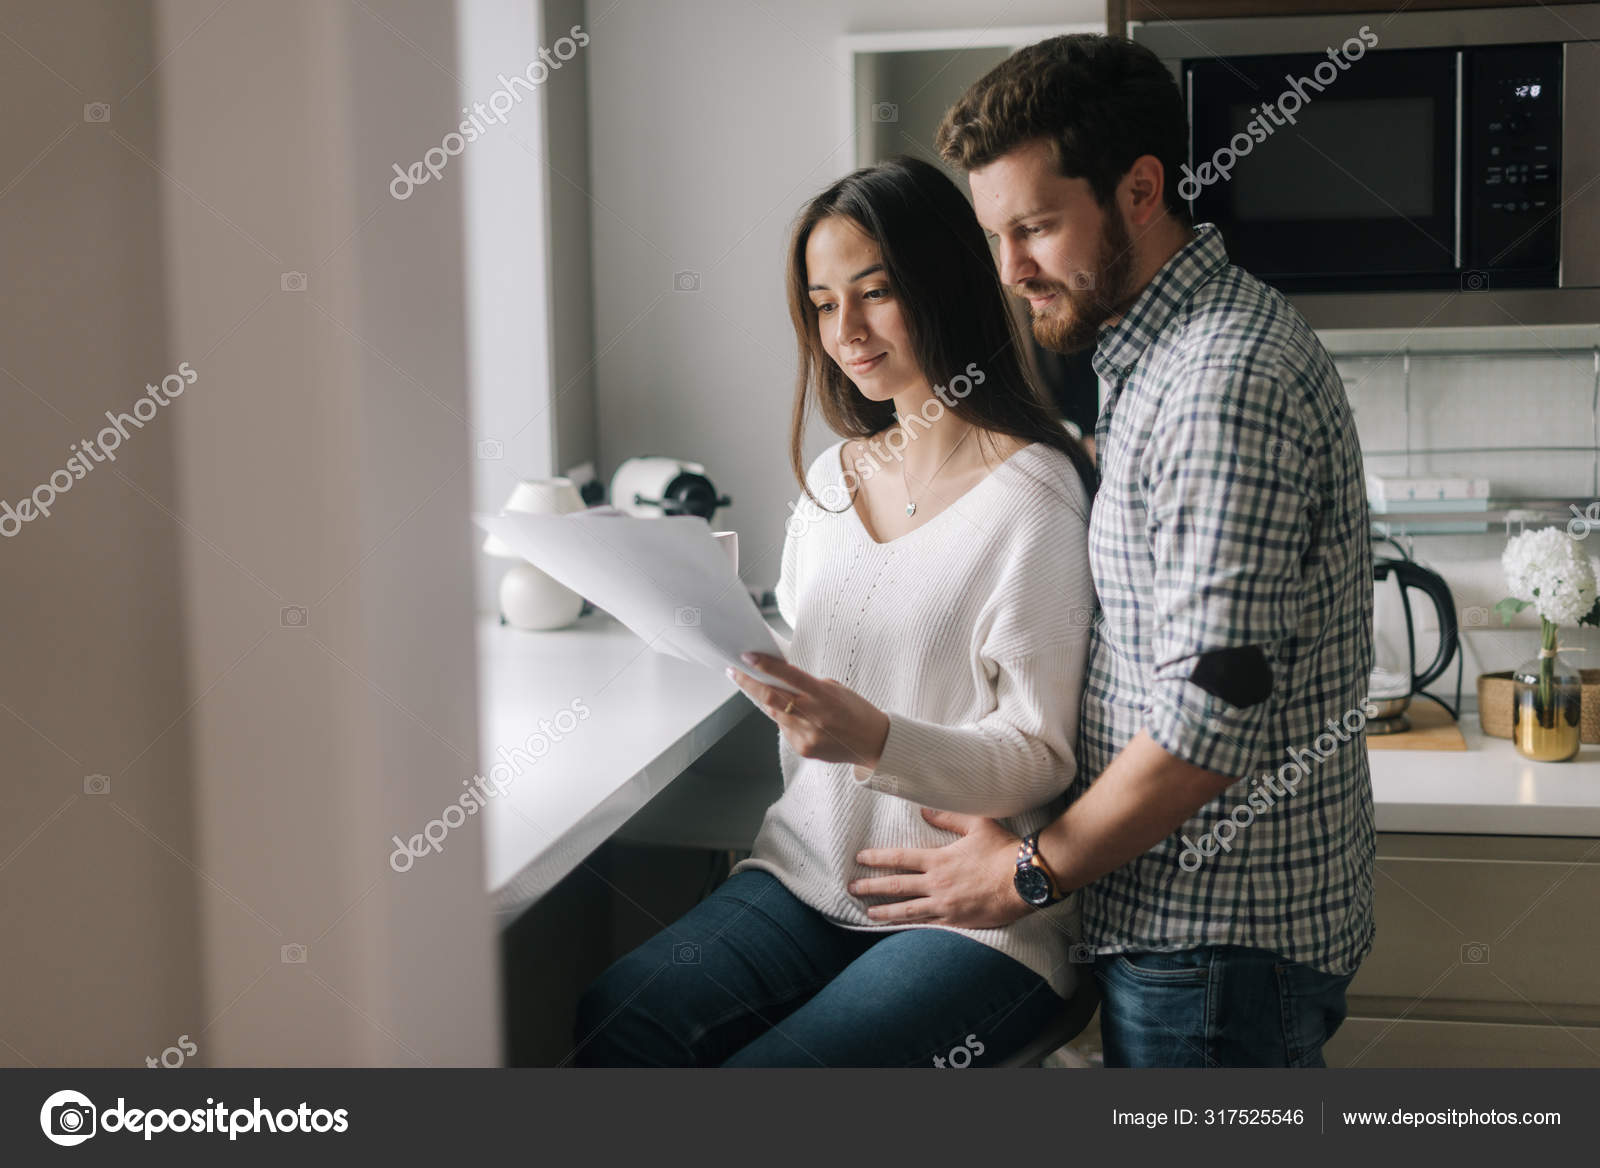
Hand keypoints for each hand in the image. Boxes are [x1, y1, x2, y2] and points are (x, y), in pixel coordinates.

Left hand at [727, 652, 889, 767]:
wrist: (874, 742)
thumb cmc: (855, 710)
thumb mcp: (836, 689)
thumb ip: (808, 686)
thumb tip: (779, 679)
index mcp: (824, 696)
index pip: (790, 677)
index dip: (766, 666)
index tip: (748, 657)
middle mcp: (814, 716)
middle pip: (771, 698)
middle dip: (749, 683)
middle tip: (735, 672)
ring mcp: (807, 735)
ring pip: (774, 713)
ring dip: (766, 700)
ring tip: (761, 688)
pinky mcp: (803, 749)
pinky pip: (785, 729)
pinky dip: (784, 719)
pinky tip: (794, 716)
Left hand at [848, 807, 1029, 928]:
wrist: (1024, 880)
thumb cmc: (1003, 850)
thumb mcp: (977, 824)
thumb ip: (948, 817)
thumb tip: (924, 810)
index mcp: (938, 859)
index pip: (899, 858)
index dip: (877, 859)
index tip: (860, 859)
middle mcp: (937, 883)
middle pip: (896, 886)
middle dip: (871, 887)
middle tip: (852, 889)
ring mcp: (945, 905)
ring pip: (907, 910)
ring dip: (885, 911)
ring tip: (868, 913)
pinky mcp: (957, 921)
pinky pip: (928, 924)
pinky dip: (911, 926)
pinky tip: (900, 928)